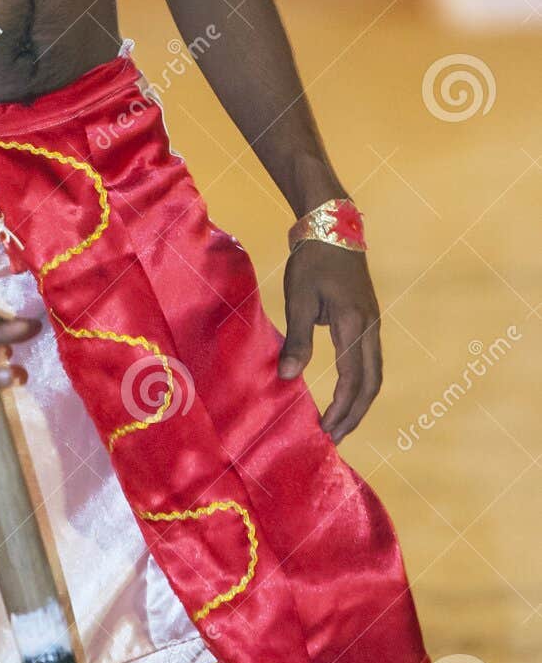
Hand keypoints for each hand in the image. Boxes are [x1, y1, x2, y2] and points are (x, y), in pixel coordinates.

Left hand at [277, 242, 381, 442]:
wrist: (333, 226)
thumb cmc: (312, 260)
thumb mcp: (299, 298)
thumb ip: (297, 339)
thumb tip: (288, 377)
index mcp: (354, 325)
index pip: (352, 379)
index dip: (341, 408)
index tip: (325, 430)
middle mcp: (370, 328)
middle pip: (371, 384)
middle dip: (354, 413)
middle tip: (334, 436)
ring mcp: (373, 323)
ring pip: (374, 374)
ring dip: (360, 401)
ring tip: (341, 423)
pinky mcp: (369, 319)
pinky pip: (370, 360)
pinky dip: (361, 383)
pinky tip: (346, 393)